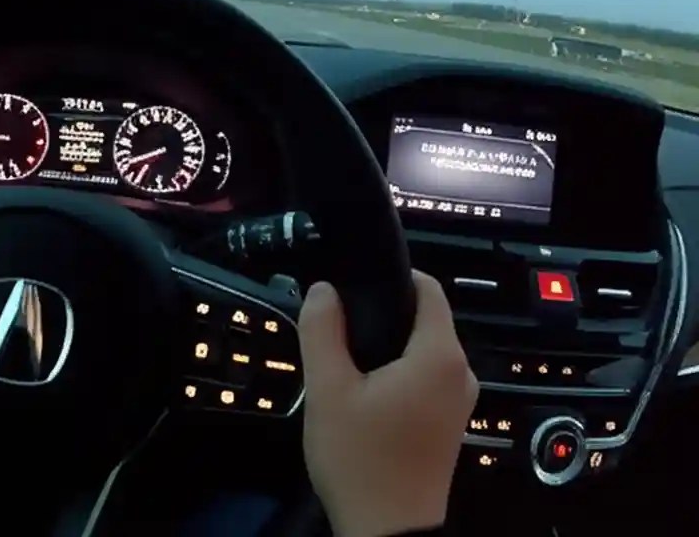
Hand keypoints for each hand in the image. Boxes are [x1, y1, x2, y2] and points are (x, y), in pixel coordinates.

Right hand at [299, 271, 477, 536]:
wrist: (388, 531)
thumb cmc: (360, 457)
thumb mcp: (328, 390)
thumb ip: (323, 330)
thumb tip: (325, 289)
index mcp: (440, 355)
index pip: (428, 288)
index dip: (393, 276)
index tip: (353, 285)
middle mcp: (462, 372)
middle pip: (425, 320)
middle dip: (382, 316)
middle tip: (336, 329)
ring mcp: (460, 401)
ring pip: (422, 352)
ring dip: (387, 349)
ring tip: (343, 362)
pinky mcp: (450, 424)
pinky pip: (425, 379)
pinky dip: (397, 374)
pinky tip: (363, 393)